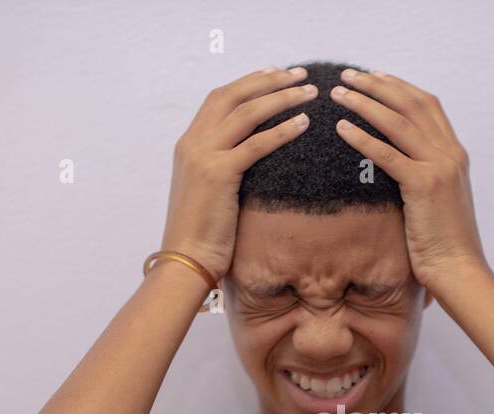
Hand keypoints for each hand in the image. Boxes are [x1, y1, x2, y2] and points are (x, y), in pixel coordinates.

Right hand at [159, 66, 316, 282]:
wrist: (184, 260)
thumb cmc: (201, 235)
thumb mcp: (209, 192)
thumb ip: (222, 169)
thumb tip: (250, 162)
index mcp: (188, 144)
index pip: (219, 98)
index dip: (249, 83)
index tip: (276, 74)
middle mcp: (192, 143)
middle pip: (233, 95)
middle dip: (268, 81)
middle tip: (299, 75)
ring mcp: (202, 156)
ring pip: (246, 113)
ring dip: (280, 98)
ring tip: (309, 93)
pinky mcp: (217, 174)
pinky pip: (255, 144)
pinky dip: (281, 131)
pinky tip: (303, 124)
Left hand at [331, 68, 487, 292]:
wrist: (459, 270)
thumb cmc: (444, 245)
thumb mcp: (437, 202)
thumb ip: (423, 178)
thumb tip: (396, 169)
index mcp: (455, 154)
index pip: (427, 105)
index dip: (399, 87)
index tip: (375, 77)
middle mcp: (450, 154)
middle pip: (411, 103)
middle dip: (377, 85)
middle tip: (348, 75)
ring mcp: (439, 167)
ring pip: (397, 121)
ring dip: (365, 102)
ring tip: (338, 93)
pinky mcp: (424, 185)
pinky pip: (387, 154)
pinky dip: (363, 137)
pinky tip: (341, 128)